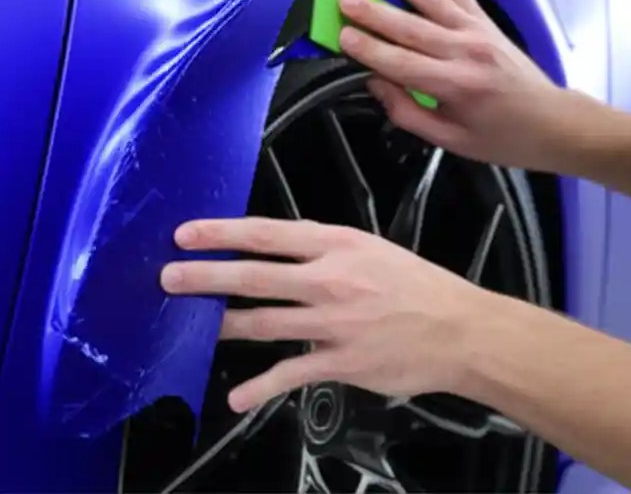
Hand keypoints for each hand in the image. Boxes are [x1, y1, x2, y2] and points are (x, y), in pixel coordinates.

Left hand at [160, 217, 502, 412]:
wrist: (462, 331)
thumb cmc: (416, 287)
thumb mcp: (370, 249)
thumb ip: (323, 249)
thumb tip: (277, 247)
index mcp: (336, 245)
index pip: (267, 233)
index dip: (222, 233)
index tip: (186, 233)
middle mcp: (329, 279)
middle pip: (255, 275)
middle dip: (207, 276)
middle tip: (169, 277)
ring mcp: (333, 323)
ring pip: (264, 322)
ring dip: (223, 324)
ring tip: (193, 325)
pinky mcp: (340, 362)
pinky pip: (290, 375)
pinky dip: (259, 388)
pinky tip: (235, 397)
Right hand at [337, 0, 598, 170]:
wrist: (553, 121)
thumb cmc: (502, 138)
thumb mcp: (450, 140)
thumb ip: (407, 112)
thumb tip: (374, 81)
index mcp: (456, 86)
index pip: (401, 63)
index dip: (369, 49)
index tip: (342, 37)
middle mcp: (467, 51)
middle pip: (411, 25)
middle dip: (374, 11)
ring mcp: (478, 30)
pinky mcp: (486, 20)